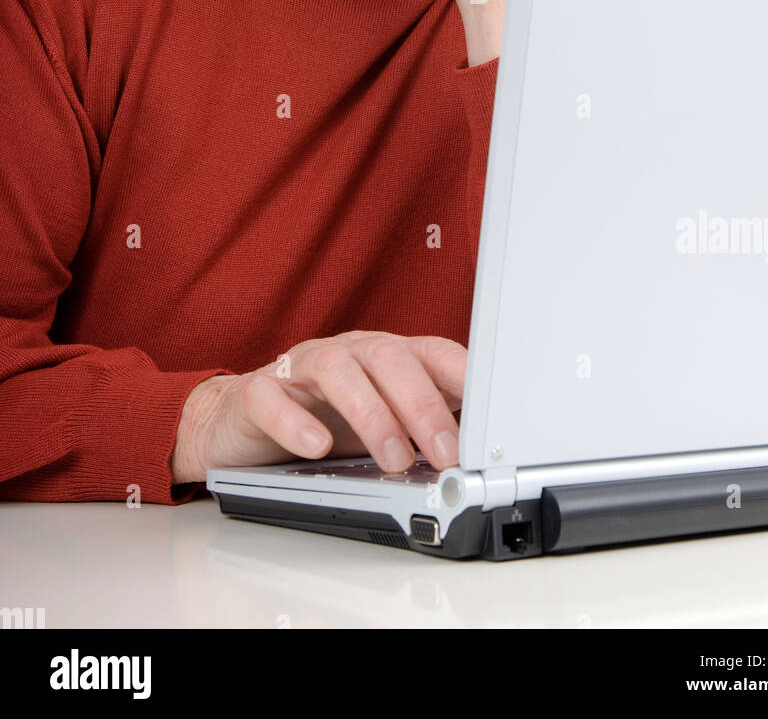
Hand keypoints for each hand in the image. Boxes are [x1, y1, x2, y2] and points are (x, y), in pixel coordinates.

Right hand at [171, 331, 465, 483]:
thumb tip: (470, 455)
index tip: (487, 413)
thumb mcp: (380, 423)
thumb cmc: (320, 419)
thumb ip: (420, 431)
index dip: (461, 376)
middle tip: (445, 452)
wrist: (238, 422)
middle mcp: (346, 353)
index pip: (430, 351)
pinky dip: (297, 422)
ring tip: (393, 458)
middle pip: (388, 358)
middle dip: (422, 405)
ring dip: (371, 414)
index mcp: (383, 356)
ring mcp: (300, 368)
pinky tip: (317, 447)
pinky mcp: (257, 392)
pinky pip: (273, 398)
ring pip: (337, 371)